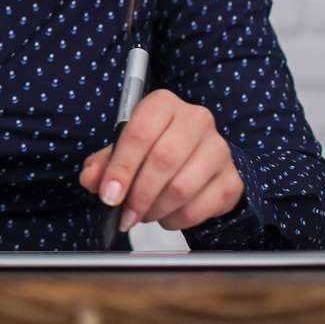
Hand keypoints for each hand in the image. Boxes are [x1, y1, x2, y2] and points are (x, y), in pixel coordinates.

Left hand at [78, 88, 244, 231]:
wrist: (198, 159)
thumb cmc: (155, 149)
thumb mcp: (124, 150)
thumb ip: (102, 163)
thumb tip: (92, 180)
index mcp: (163, 104)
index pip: (139, 134)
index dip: (121, 169)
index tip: (109, 196)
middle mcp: (195, 119)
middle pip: (163, 160)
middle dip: (139, 195)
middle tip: (126, 215)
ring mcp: (219, 149)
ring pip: (182, 187)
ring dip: (156, 209)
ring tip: (144, 215)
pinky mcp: (233, 179)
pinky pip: (202, 207)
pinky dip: (178, 219)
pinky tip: (167, 216)